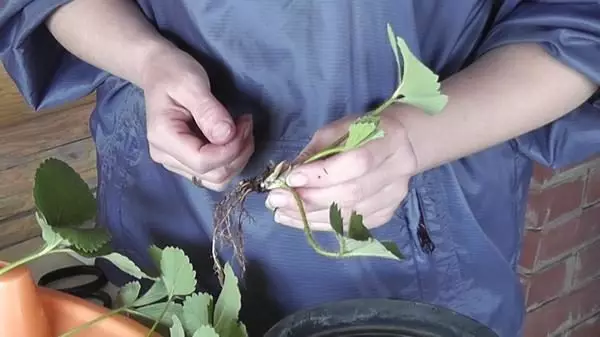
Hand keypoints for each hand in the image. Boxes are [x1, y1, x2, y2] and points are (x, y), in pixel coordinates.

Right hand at [141, 46, 253, 190]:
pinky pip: (214, 172)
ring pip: (217, 180)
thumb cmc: (173, 72)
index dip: (231, 150)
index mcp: (163, 137)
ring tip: (243, 131)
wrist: (158, 71)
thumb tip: (227, 135)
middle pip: (213, 175)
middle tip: (247, 124)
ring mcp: (175, 162)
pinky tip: (235, 138)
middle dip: (238, 153)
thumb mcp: (191, 83)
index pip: (202, 161)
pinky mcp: (186, 161)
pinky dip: (231, 159)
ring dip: (238, 159)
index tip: (245, 124)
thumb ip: (209, 111)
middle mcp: (166, 157)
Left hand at [265, 110, 417, 230]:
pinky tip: (300, 221)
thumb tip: (286, 176)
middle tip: (277, 200)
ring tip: (282, 213)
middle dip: (309, 199)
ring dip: (310, 216)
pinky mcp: (386, 213)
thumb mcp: (338, 130)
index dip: (321, 175)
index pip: (355, 163)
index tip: (290, 179)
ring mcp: (394, 196)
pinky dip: (322, 224)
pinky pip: (351, 226)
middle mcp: (397, 171)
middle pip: (350, 193)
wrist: (401, 143)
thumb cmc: (363, 131)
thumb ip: (315, 152)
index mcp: (388, 140)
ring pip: (349, 214)